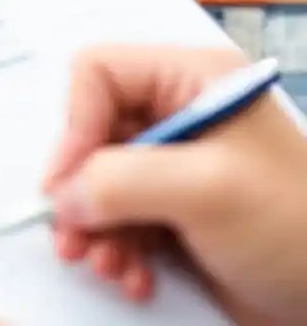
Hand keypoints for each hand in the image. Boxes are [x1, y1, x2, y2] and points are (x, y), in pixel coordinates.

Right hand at [44, 44, 306, 324]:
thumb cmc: (306, 229)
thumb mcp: (210, 191)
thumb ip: (124, 181)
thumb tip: (66, 193)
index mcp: (195, 80)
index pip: (98, 74)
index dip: (75, 124)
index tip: (68, 180)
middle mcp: (182, 114)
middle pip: (91, 133)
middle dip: (80, 190)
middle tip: (73, 231)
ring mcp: (178, 165)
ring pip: (97, 181)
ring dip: (95, 228)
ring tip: (109, 262)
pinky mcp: (176, 209)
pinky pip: (118, 218)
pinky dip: (116, 248)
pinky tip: (135, 273)